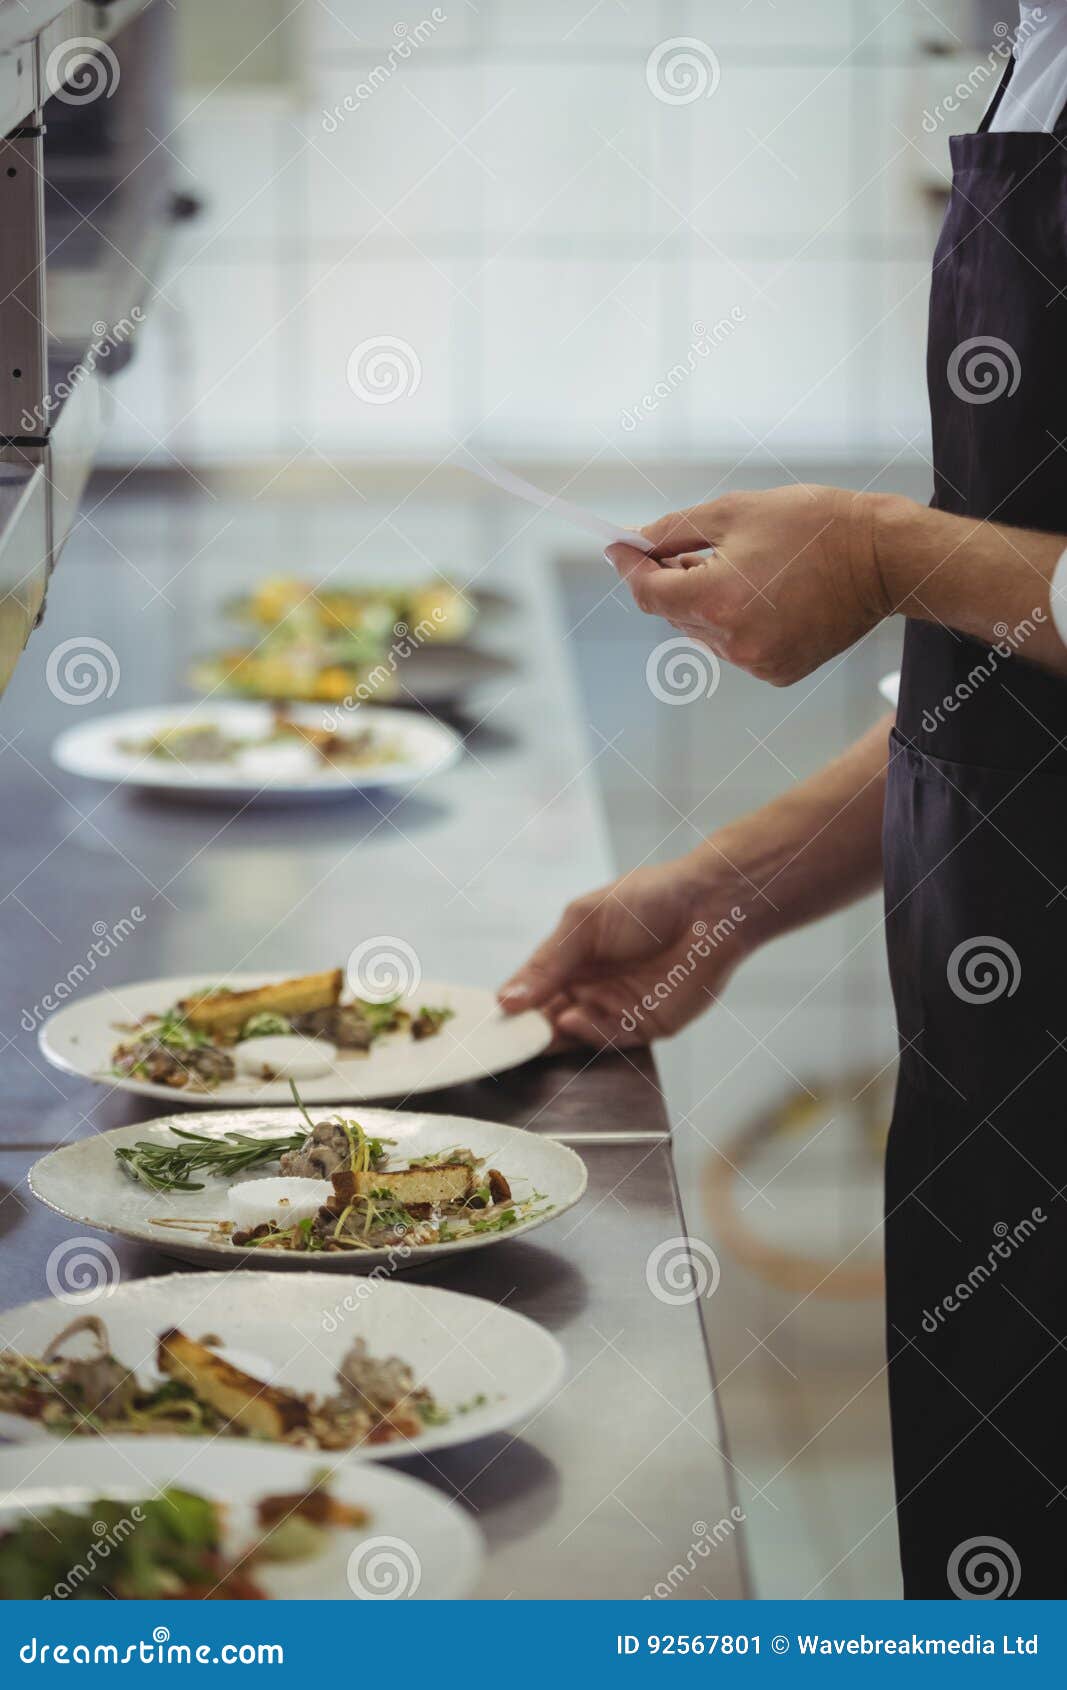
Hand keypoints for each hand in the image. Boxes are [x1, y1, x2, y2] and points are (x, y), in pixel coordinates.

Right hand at [498, 858, 750, 1048]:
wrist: (710, 906)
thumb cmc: (646, 900)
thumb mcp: (583, 922)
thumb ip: (547, 962)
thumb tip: (505, 999)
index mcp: (569, 962)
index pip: (529, 992)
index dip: (508, 1006)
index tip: (484, 1021)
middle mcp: (588, 990)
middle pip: (545, 1021)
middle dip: (524, 1032)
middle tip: (500, 1041)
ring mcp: (614, 1011)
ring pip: (572, 1036)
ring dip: (550, 1038)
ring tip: (532, 1032)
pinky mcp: (644, 1027)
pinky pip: (608, 1039)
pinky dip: (587, 1034)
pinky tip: (571, 1020)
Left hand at [607, 484, 885, 685]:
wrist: (883, 559)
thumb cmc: (814, 525)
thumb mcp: (735, 511)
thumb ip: (674, 530)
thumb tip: (634, 544)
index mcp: (718, 599)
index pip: (648, 592)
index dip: (630, 567)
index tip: (619, 547)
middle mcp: (733, 641)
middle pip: (674, 614)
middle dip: (671, 581)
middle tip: (686, 548)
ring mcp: (757, 663)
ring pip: (703, 633)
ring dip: (705, 603)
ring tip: (740, 566)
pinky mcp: (779, 672)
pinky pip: (736, 648)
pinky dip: (736, 623)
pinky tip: (767, 594)